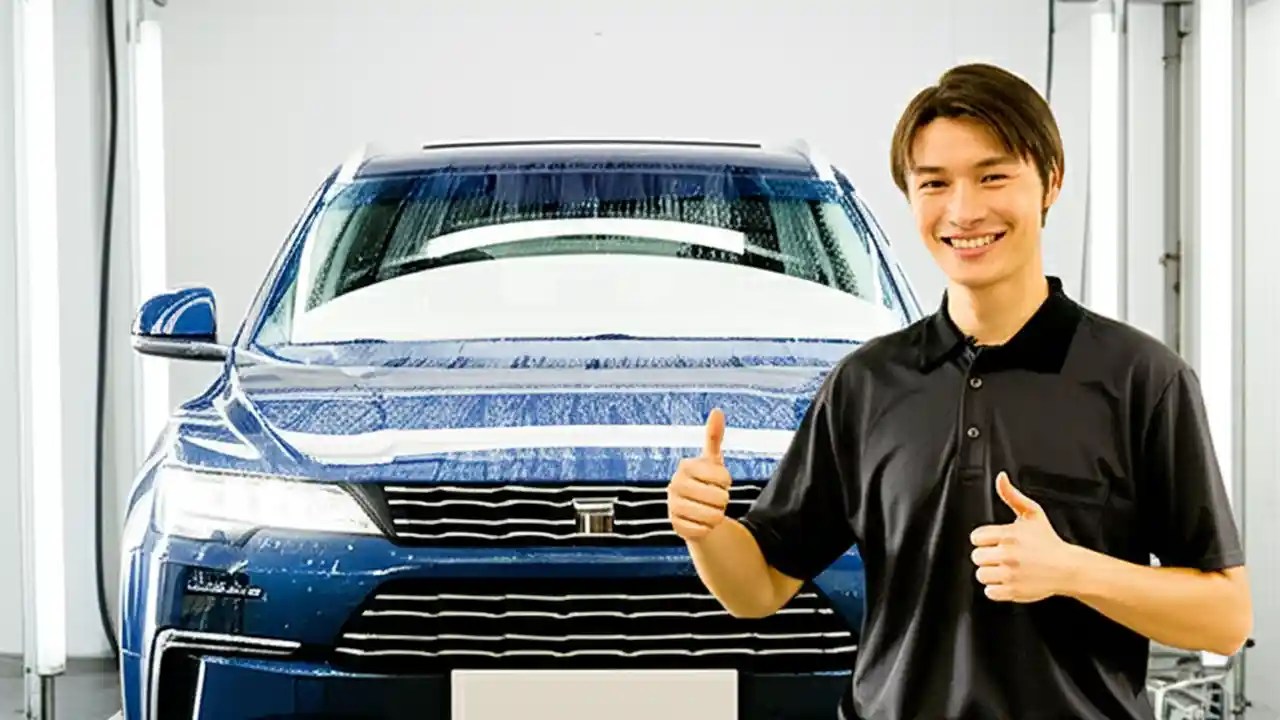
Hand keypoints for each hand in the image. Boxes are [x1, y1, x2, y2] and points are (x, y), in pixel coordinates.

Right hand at [668, 408, 732, 541]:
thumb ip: (714, 437)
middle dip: (723, 501)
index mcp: (685, 466)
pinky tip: (701, 522)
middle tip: (714, 498)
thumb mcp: (712, 461)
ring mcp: (673, 506)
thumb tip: (717, 411)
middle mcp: (675, 485)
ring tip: (709, 510)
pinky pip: (703, 531)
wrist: (694, 512)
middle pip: (719, 498)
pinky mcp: (675, 526)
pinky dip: (708, 529)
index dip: (727, 482)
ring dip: (717, 516)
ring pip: (712, 516)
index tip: (719, 481)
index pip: (723, 477)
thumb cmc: (705, 482)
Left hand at [970, 471, 1078, 602]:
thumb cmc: (1047, 540)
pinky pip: (989, 592)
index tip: (996, 541)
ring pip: (980, 574)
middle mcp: (1008, 555)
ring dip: (990, 572)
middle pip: (976, 556)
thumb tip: (1000, 477)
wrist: (1068, 568)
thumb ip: (1012, 495)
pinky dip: (996, 588)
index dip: (985, 539)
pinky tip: (1008, 580)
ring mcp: (1010, 574)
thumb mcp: (1032, 513)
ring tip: (1004, 568)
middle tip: (1002, 555)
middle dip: (987, 555)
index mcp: (1008, 535)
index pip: (976, 538)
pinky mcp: (1013, 591)